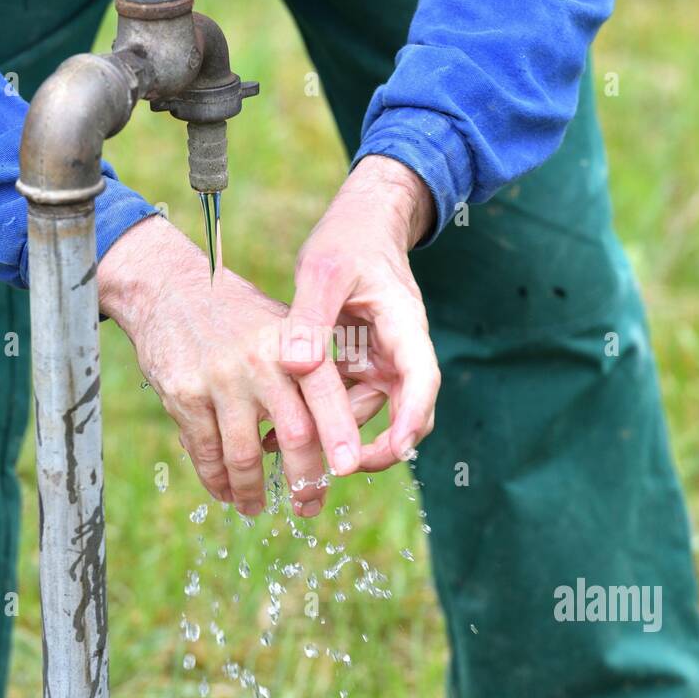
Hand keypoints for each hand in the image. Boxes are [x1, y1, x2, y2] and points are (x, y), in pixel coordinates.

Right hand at [99, 215, 353, 516]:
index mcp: (294, 341)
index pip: (325, 393)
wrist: (170, 289)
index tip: (348, 468)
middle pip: (294, 434)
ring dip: (254, 490)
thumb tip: (348, 429)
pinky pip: (206, 451)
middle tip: (309, 506)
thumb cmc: (241, 315)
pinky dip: (217, 480)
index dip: (339, 433)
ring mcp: (220, 378)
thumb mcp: (284, 325)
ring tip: (257, 508)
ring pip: (245, 454)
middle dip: (306, 479)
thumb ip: (314, 370)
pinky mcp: (184, 394)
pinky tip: (225, 492)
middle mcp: (260, 360)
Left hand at [279, 155, 440, 472]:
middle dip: (376, 448)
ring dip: (335, 434)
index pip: (422, 381)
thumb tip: (295, 366)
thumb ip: (310, 317)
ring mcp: (383, 362)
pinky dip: (320, 416)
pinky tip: (277, 427)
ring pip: (369, 413)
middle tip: (332, 470)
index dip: (411, 419)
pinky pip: (346, 401)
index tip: (396, 449)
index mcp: (405, 326)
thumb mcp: (322, 270)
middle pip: (406, 414)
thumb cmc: (347, 241)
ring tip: (278, 448)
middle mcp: (401, 352)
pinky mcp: (362, 366)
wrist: (360, 226)